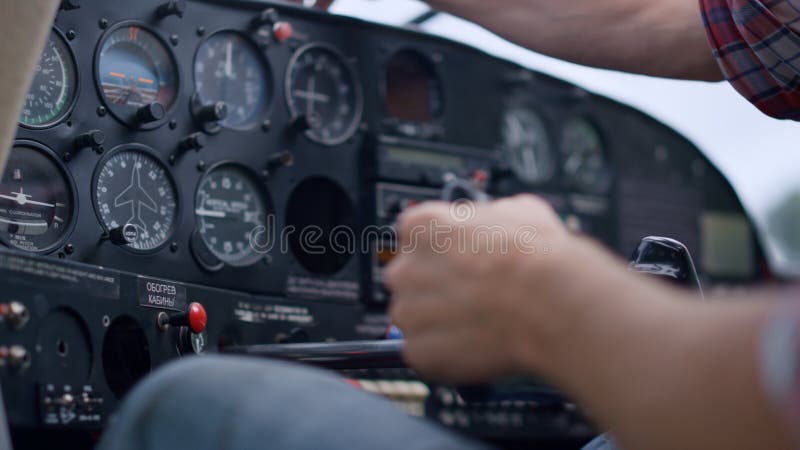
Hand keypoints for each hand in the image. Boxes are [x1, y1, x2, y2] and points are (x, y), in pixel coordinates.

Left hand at [384, 195, 578, 382]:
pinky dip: (445, 353)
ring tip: (477, 323)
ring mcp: (409, 312)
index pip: (414, 236)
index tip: (457, 262)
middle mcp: (406, 268)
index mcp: (422, 226)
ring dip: (437, 322)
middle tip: (469, 295)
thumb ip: (488, 216)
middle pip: (409, 279)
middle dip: (434, 288)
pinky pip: (424, 352)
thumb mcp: (517, 209)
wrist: (551, 304)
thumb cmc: (537, 257)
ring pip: (414, 318)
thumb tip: (494, 220)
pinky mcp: (418, 351)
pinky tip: (475, 345)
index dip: (440, 252)